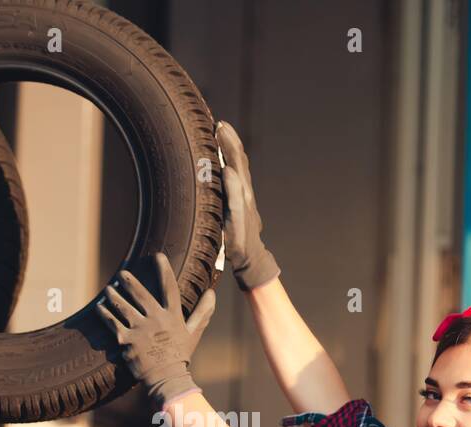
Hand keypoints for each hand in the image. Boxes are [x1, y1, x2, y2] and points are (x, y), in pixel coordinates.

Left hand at [97, 252, 215, 407]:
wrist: (167, 379)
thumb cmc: (180, 355)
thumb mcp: (194, 333)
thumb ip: (203, 312)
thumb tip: (212, 293)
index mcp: (173, 316)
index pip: (169, 287)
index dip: (164, 269)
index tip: (158, 256)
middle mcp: (156, 320)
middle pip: (140, 294)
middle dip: (129, 281)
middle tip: (122, 274)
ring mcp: (140, 330)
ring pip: (123, 306)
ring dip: (114, 296)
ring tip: (108, 289)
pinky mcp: (126, 341)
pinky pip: (113, 323)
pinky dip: (105, 314)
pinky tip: (99, 308)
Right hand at [216, 120, 279, 290]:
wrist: (251, 258)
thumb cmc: (241, 243)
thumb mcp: (237, 221)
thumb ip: (234, 196)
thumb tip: (229, 170)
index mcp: (242, 192)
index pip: (235, 160)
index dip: (228, 143)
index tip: (219, 127)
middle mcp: (244, 190)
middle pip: (238, 158)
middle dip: (229, 140)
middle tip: (219, 124)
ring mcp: (243, 195)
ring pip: (238, 165)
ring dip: (230, 148)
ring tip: (222, 133)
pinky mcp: (240, 200)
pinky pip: (235, 175)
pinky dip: (229, 161)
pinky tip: (223, 158)